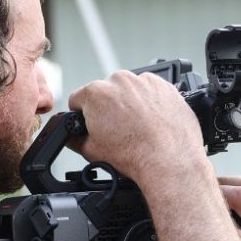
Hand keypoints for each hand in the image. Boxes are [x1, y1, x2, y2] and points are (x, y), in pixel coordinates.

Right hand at [67, 71, 204, 181]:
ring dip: (130, 103)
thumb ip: (75, 138)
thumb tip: (71, 135)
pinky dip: (150, 102)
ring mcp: (143, 81)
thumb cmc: (135, 155)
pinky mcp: (163, 86)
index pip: (78, 99)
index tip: (91, 123)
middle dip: (108, 107)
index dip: (82, 114)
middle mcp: (119, 80)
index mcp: (96, 93)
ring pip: (129, 90)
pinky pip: (150, 90)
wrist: (169, 160)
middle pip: (105, 92)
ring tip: (138, 126)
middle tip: (118, 129)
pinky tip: (152, 120)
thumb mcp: (92, 151)